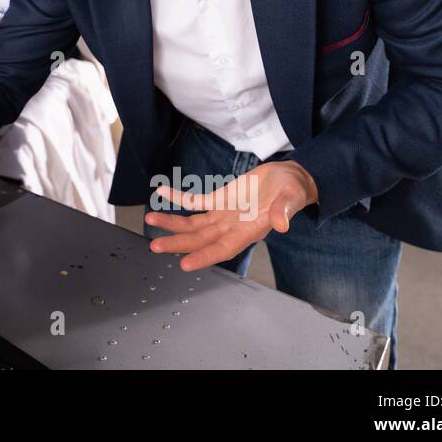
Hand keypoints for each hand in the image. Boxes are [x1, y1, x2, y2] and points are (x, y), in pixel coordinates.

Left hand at [144, 161, 318, 271]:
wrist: (288, 178)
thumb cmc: (292, 190)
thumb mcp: (291, 198)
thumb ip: (284, 211)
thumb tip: (282, 224)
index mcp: (248, 231)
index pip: (222, 249)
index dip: (204, 257)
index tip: (185, 264)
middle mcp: (231, 227)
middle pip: (200, 239)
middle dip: (177, 243)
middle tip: (155, 246)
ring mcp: (223, 214)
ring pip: (192, 223)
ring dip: (172, 223)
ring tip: (150, 220)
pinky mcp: (219, 199)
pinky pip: (194, 201)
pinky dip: (178, 198)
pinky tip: (162, 192)